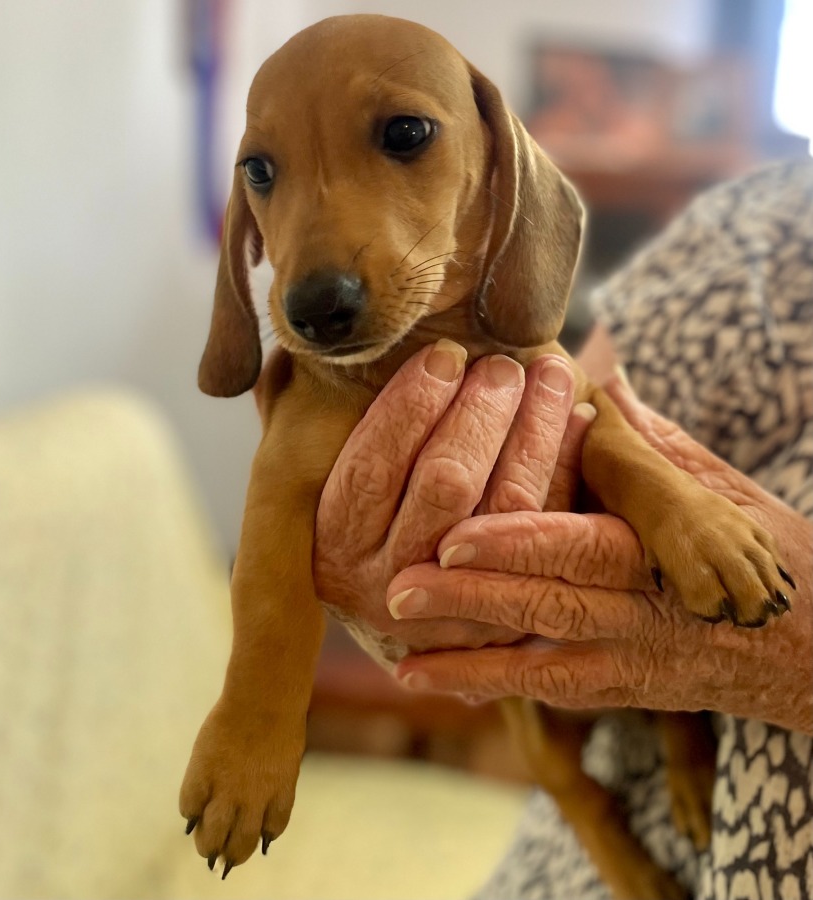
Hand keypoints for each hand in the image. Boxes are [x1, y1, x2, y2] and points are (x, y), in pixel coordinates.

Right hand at [314, 341, 594, 664]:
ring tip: (548, 373)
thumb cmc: (353, 510)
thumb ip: (303, 416)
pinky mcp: (507, 609)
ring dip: (532, 431)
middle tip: (501, 365)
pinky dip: (566, 466)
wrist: (395, 606)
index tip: (444, 354)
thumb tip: (308, 343)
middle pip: (444, 486)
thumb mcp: (313, 468)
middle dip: (479, 414)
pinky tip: (576, 416)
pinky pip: (547, 529)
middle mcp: (384, 582)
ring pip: (506, 506)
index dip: (411, 405)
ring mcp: (452, 602)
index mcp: (331, 543)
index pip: (371, 468)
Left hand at [390, 373, 812, 734]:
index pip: (590, 542)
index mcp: (671, 546)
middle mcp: (649, 606)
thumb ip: (646, 439)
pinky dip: (485, 681)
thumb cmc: (760, 550)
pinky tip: (421, 675)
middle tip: (401, 583)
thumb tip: (590, 377)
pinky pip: (548, 688)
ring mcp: (635, 653)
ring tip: (399, 628)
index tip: (458, 534)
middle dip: (478, 594)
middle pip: (557, 599)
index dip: (524, 541)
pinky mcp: (622, 687)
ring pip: (546, 650)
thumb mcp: (717, 485)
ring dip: (470, 643)